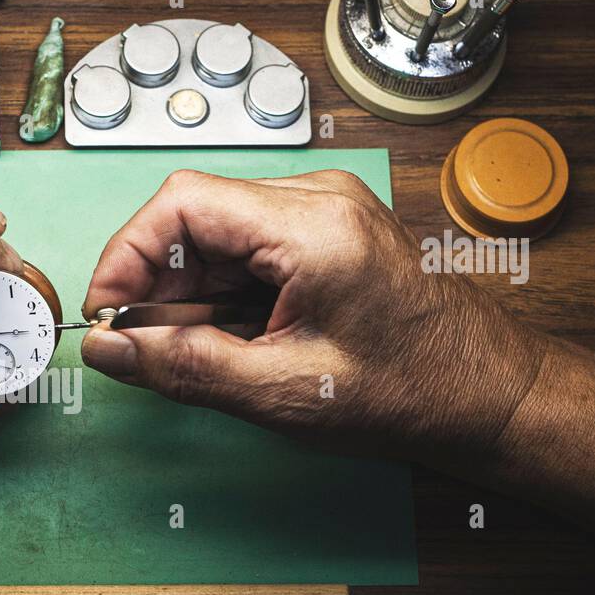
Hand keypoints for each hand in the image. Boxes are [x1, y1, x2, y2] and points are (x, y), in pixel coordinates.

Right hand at [80, 169, 545, 461]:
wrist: (486, 395)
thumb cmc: (409, 392)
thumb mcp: (280, 392)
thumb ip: (183, 367)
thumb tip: (110, 348)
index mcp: (312, 227)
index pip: (181, 203)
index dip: (127, 257)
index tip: (108, 312)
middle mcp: (318, 199)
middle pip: (194, 217)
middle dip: (156, 284)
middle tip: (145, 346)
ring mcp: (323, 211)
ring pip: (214, 235)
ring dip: (186, 294)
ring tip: (196, 352)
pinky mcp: (323, 232)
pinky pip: (244, 248)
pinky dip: (219, 294)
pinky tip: (229, 338)